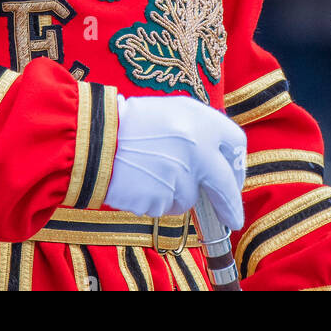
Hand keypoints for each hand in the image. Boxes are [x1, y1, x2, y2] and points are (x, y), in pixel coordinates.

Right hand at [104, 93, 246, 230]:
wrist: (94, 138)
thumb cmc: (130, 123)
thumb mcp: (171, 111)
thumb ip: (198, 132)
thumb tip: (216, 160)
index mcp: (200, 120)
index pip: (236, 144)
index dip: (237, 165)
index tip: (234, 180)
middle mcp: (197, 148)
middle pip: (224, 184)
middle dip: (229, 205)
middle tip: (231, 218)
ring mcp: (180, 175)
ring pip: (190, 197)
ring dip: (176, 193)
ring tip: (149, 171)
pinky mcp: (162, 198)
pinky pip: (167, 206)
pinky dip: (156, 199)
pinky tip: (139, 181)